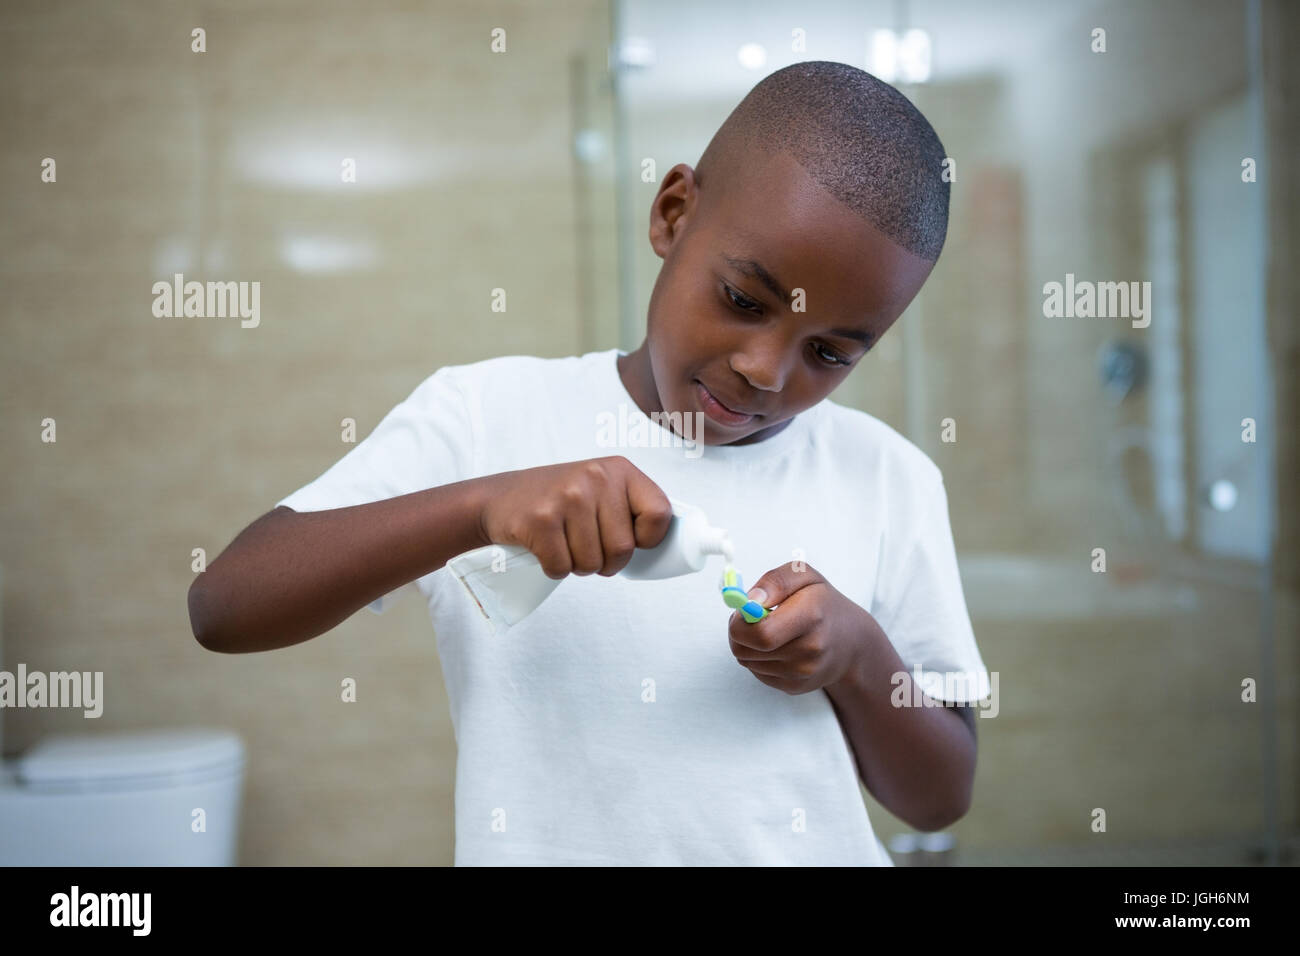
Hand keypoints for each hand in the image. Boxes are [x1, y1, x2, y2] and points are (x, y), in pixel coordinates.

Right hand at [477, 456, 672, 578]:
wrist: (498, 498)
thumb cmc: (558, 501)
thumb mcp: (599, 490)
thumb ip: (630, 509)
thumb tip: (672, 546)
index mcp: (619, 470)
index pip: (660, 514)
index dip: (649, 539)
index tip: (633, 541)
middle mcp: (596, 478)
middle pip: (623, 549)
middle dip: (606, 562)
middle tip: (586, 547)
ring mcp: (567, 497)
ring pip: (592, 563)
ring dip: (578, 566)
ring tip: (564, 544)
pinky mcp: (540, 520)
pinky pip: (562, 567)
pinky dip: (554, 568)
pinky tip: (544, 547)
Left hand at [727, 562, 871, 694]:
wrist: (852, 642)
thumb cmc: (823, 604)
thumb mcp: (804, 576)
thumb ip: (775, 581)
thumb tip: (749, 601)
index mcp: (811, 616)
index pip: (759, 633)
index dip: (740, 622)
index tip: (744, 610)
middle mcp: (809, 649)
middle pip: (745, 650)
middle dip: (738, 633)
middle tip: (750, 619)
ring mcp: (803, 672)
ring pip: (747, 662)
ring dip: (748, 646)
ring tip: (769, 631)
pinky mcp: (795, 686)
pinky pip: (757, 673)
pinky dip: (759, 659)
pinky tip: (777, 647)